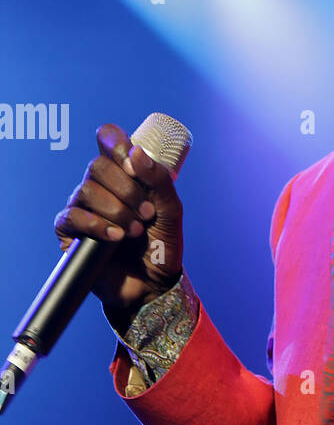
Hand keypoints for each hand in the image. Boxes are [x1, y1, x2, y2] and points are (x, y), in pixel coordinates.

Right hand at [54, 123, 184, 314]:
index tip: (131, 161)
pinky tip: (115, 237)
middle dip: (126, 188)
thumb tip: (135, 152)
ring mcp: (83, 208)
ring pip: (87, 190)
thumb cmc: (162, 245)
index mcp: (124, 174)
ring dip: (116, 210)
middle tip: (145, 212)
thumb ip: (158, 179)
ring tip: (135, 230)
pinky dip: (96, 225)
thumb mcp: (171, 210)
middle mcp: (100, 187)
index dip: (114, 142)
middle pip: (97, 166)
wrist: (154, 284)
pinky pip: (72, 217)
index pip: (108, 140)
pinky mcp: (71, 233)